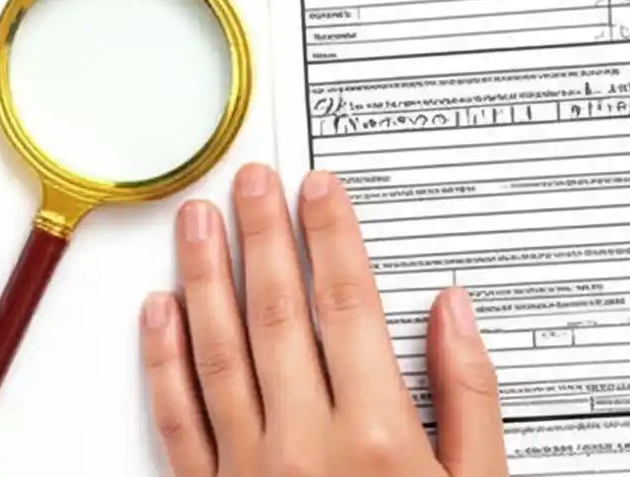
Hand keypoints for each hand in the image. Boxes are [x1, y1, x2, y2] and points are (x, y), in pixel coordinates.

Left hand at [139, 165, 508, 475]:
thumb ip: (472, 395)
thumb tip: (453, 311)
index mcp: (379, 436)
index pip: (349, 307)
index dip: (332, 238)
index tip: (320, 189)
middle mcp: (305, 444)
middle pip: (278, 314)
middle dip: (264, 237)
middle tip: (252, 181)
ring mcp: (251, 471)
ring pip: (217, 353)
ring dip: (204, 278)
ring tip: (198, 222)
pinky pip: (178, 420)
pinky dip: (162, 362)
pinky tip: (157, 314)